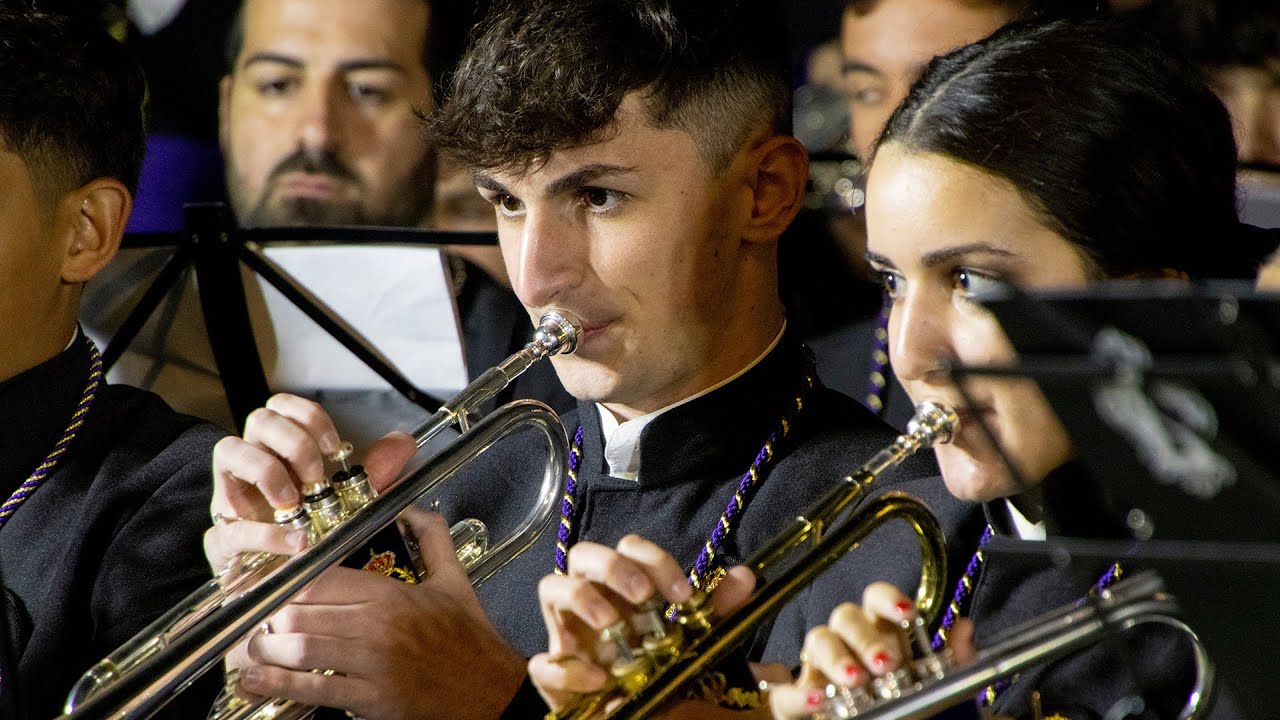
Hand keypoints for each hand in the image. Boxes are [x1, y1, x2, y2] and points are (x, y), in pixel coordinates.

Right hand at [204, 393, 415, 570]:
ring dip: (268, 471)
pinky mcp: (223, 540)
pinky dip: (267, 534)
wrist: (287, 591)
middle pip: (259, 420)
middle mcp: (252, 467)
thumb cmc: (312, 538)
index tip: (333, 446)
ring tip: (294, 502)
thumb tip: (402, 442)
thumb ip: (375, 473)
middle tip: (317, 478)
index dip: (307, 416)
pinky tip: (296, 541)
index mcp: (280, 452)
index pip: (282, 407)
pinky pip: (231, 525)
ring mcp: (232, 499)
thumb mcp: (350, 503)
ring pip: (229, 451)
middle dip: (295, 444)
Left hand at [235, 510, 526, 719]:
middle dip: (266, 616)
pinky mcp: (372, 700)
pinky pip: (314, 690)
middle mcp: (378, 626)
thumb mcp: (456, 581)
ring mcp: (373, 665)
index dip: (285, 579)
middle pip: (301, 612)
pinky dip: (279, 685)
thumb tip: (414, 510)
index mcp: (393, 594)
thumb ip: (433, 540)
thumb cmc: (472, 641)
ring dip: (265, 650)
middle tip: (250, 617)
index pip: (322, 577)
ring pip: (300, 649)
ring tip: (250, 648)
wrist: (494, 691)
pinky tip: (258, 681)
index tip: (265, 581)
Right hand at [528, 534, 755, 713]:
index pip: (629, 549)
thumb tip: (744, 577)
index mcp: (626, 592)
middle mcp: (593, 604)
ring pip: (550, 587)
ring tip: (611, 626)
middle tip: (643, 597)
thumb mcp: (699, 646)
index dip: (654, 561)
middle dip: (612, 567)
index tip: (682, 595)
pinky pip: (542, 662)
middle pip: (583, 555)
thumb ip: (717, 613)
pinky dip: (567, 668)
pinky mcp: (554, 678)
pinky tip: (599, 681)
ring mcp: (569, 637)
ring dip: (580, 597)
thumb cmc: (667, 678)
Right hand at [766, 584, 978, 718]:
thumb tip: (964, 628)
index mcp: (881, 632)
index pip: (875, 597)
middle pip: (845, 617)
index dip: (888, 599)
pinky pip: (786, 693)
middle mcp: (849, 643)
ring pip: (816, 642)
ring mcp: (821, 670)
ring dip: (836, 658)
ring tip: (857, 680)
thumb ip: (956, 660)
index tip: (907, 614)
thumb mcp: (942, 685)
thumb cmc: (916, 709)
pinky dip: (798, 695)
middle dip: (865, 637)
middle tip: (886, 663)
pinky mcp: (799, 701)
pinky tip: (819, 700)